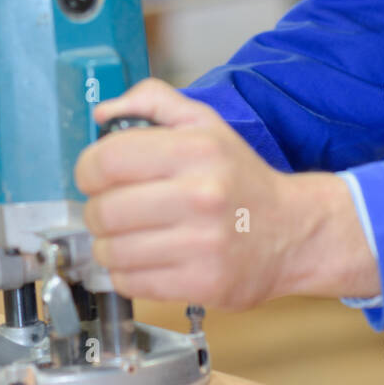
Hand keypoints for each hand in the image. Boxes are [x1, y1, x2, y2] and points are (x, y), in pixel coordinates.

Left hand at [74, 78, 378, 309]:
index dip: (88, 170)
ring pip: (111, 252)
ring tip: (131, 236)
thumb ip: (154, 101)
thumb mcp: (206, 123)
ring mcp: (202, 244)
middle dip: (98, 212)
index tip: (96, 176)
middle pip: (103, 211)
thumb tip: (103, 112)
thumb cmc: (241, 178)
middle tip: (114, 210)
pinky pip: (131, 283)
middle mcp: (200, 195)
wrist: (295, 231)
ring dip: (110, 246)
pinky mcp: (203, 284)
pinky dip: (128, 273)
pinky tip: (147, 259)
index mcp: (197, 150)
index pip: (106, 160)